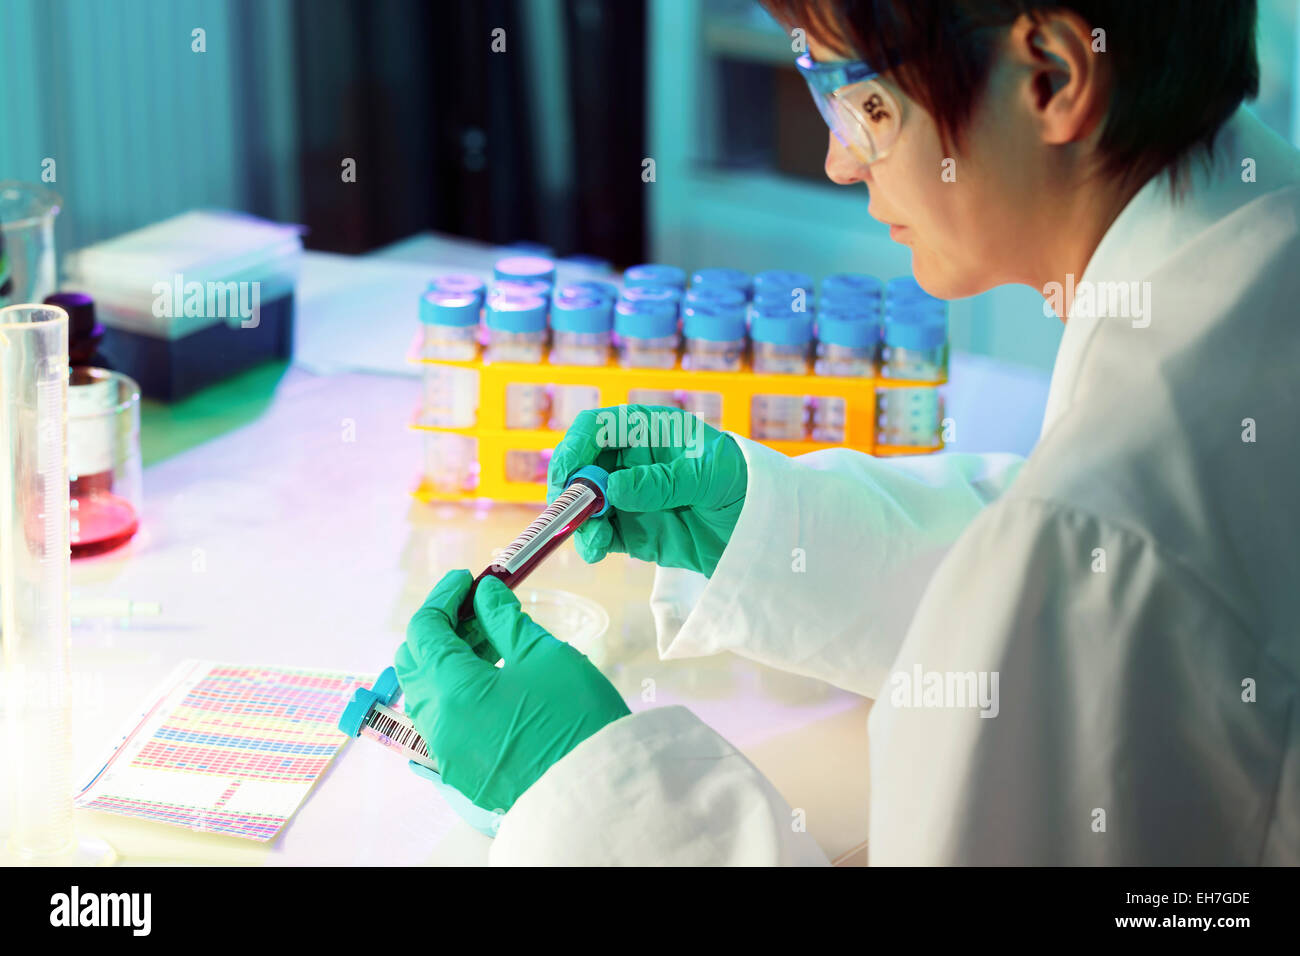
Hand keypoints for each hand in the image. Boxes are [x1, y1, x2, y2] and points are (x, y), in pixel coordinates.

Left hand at [394, 569, 629, 811]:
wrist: (596, 794)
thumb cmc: (575, 718)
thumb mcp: (543, 656)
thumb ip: (504, 620)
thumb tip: (484, 594)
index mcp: (450, 689)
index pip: (424, 629)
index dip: (444, 596)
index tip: (468, 578)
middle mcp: (436, 722)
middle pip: (415, 661)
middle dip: (441, 627)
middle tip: (478, 607)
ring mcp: (445, 751)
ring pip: (428, 691)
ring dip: (448, 659)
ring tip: (491, 639)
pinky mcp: (461, 771)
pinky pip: (442, 719)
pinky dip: (456, 689)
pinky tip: (491, 677)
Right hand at [546, 405, 747, 576]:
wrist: (770, 528)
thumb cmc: (746, 483)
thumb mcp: (708, 477)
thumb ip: (662, 481)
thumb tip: (614, 488)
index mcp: (650, 432)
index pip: (600, 428)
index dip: (576, 446)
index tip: (567, 472)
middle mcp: (634, 463)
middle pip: (584, 467)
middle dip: (571, 488)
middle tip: (567, 512)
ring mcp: (632, 499)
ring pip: (588, 505)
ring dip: (579, 520)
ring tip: (592, 541)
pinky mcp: (636, 532)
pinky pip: (603, 535)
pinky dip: (592, 542)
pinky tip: (594, 550)